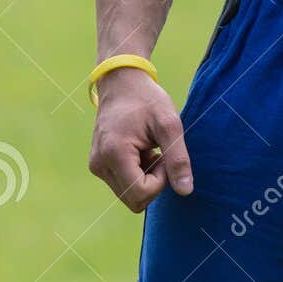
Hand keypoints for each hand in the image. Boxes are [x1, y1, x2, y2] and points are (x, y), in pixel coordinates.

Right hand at [88, 67, 192, 211]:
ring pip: (129, 194)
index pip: (141, 193)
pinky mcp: (98, 165)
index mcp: (114, 153)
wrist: (122, 81)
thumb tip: (186, 191)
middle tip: (160, 153)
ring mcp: (96, 166)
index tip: (165, 155)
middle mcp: (99, 164)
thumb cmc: (147, 98)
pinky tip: (141, 149)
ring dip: (146, 177)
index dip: (161, 181)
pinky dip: (137, 173)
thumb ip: (178, 158)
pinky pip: (123, 184)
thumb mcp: (169, 124)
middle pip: (134, 200)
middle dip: (154, 182)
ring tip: (149, 148)